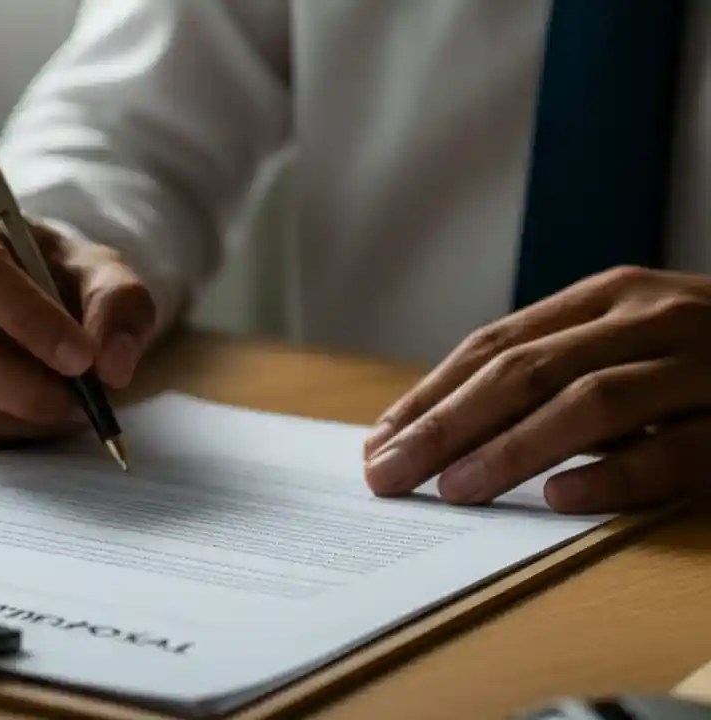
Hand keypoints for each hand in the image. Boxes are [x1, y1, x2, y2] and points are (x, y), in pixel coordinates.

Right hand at [0, 202, 157, 445]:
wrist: (27, 290)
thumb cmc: (56, 273)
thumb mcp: (101, 270)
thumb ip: (118, 303)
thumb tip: (112, 365)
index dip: (28, 320)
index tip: (81, 357)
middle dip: (26, 385)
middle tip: (82, 400)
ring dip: (21, 414)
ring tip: (69, 407)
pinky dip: (6, 430)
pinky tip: (39, 414)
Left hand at [363, 266, 710, 512]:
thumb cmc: (707, 353)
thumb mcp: (629, 339)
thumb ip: (556, 367)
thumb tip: (445, 428)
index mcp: (610, 296)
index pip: (496, 344)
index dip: (432, 393)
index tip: (380, 439)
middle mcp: (652, 317)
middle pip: (525, 370)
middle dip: (446, 425)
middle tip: (388, 472)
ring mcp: (705, 364)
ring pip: (591, 403)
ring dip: (512, 449)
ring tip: (454, 489)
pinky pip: (679, 449)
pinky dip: (617, 475)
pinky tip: (563, 499)